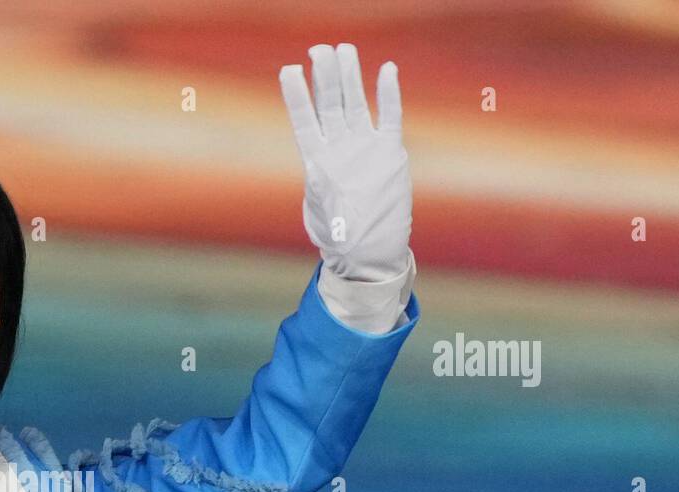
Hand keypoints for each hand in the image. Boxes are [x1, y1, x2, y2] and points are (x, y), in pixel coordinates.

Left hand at [280, 43, 411, 282]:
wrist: (368, 254)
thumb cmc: (338, 238)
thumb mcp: (317, 212)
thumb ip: (315, 187)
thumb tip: (313, 170)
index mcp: (319, 163)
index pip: (304, 122)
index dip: (296, 97)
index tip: (288, 71)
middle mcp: (341, 150)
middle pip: (330, 106)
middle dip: (324, 77)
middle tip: (319, 50)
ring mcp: (365, 150)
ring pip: (355, 106)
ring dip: (350, 78)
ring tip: (343, 50)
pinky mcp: (390, 155)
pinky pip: (389, 118)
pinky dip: (388, 95)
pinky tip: (386, 70)